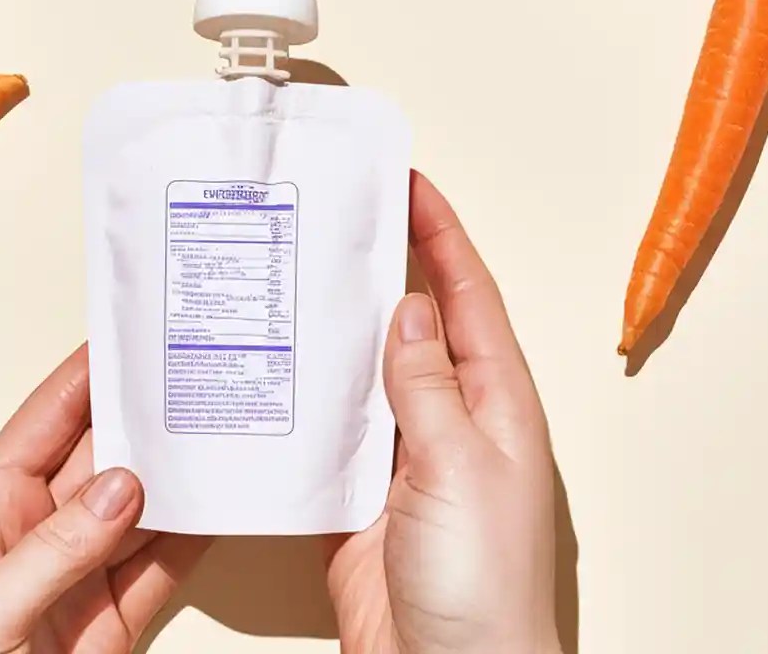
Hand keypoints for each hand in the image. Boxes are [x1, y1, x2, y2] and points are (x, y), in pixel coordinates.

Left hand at [0, 345, 211, 653]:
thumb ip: (56, 549)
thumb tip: (125, 487)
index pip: (46, 422)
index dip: (86, 376)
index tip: (131, 334)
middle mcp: (38, 530)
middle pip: (105, 459)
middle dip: (149, 419)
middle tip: (202, 378)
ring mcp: (78, 576)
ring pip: (142, 511)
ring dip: (181, 476)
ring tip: (228, 433)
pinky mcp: (110, 623)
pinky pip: (160, 569)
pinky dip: (194, 538)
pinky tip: (222, 505)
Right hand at [324, 172, 560, 653]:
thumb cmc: (483, 585)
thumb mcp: (458, 466)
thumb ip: (426, 385)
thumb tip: (410, 308)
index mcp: (494, 402)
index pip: (466, 296)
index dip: (440, 234)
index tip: (406, 183)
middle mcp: (451, 420)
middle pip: (413, 324)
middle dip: (380, 268)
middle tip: (334, 219)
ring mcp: (404, 458)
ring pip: (365, 373)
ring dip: (334, 331)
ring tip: (292, 280)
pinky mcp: (360, 496)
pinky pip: (330, 431)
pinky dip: (303, 400)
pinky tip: (272, 374)